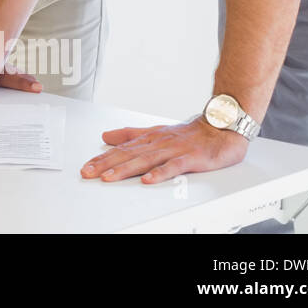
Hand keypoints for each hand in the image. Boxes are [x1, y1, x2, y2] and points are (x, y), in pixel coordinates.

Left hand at [80, 116, 248, 183]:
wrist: (221, 127)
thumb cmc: (189, 134)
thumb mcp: (156, 132)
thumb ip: (131, 135)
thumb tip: (106, 136)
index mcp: (149, 139)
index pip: (122, 150)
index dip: (102, 159)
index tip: (86, 167)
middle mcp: (158, 143)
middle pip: (129, 155)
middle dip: (106, 164)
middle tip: (89, 173)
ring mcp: (174, 150)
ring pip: (146, 160)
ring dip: (126, 169)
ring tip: (109, 177)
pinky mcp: (191, 158)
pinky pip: (174, 167)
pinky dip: (161, 173)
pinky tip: (148, 180)